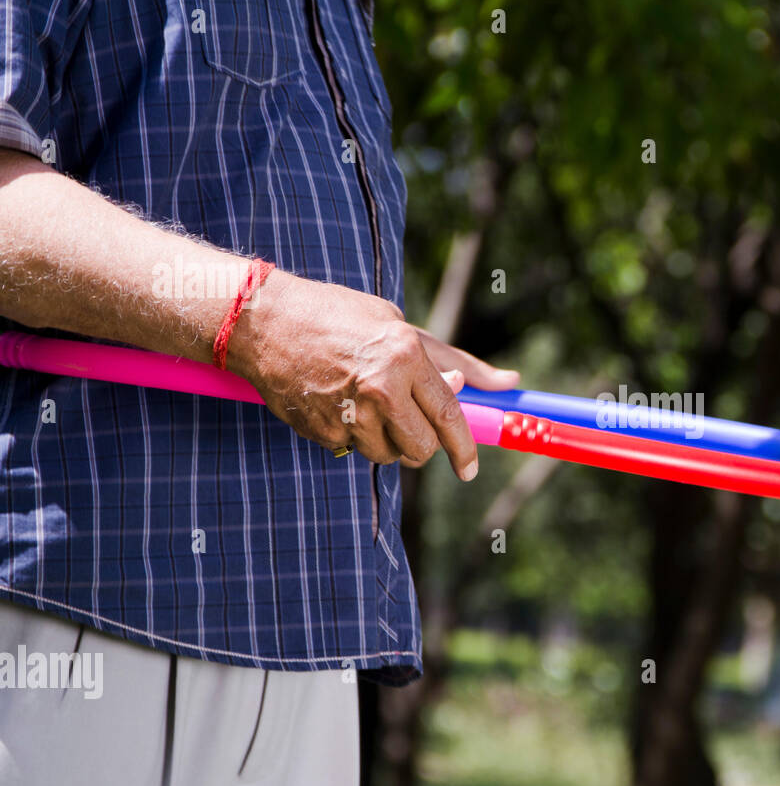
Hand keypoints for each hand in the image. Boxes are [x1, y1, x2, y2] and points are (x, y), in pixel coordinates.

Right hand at [226, 269, 518, 475]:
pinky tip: (339, 404)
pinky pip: (353, 450)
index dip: (464, 447)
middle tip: (415, 429)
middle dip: (425, 447)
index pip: (447, 415)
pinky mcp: (321, 430)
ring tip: (368, 403)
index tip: (470, 468)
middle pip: (421, 448)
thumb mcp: (400, 327)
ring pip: (388, 454)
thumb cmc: (339, 316)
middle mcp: (379, 388)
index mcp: (403, 356)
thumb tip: (509, 383)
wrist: (263, 320)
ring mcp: (348, 413)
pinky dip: (355, 436)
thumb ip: (454, 362)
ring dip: (388, 440)